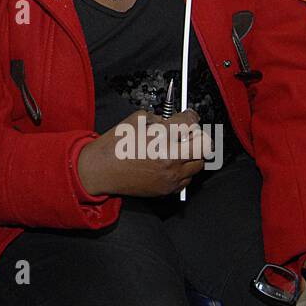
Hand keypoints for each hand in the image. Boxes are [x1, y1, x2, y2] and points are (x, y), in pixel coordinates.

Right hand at [77, 110, 207, 197]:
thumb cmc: (114, 146)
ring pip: (199, 163)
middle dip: (197, 135)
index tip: (189, 116)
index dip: (191, 116)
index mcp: (161, 137)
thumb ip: (159, 118)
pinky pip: (188, 179)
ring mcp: (171, 176)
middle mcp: (170, 158)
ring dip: (192, 154)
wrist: (101, 170)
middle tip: (188, 133)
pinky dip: (184, 170)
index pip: (190, 122)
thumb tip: (172, 120)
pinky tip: (171, 164)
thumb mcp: (135, 120)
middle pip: (204, 145)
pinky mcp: (167, 189)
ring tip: (179, 149)